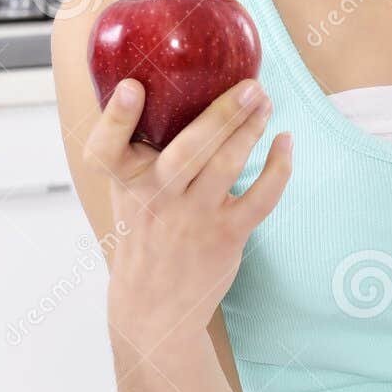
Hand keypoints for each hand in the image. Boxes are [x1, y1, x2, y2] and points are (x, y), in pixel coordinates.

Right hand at [82, 75, 291, 351]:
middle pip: (186, 151)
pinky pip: (260, 198)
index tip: (131, 86)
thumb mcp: (127, 193)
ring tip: (265, 103)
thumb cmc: (144, 234)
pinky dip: (279, 168)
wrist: (153, 307)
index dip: (117, 118)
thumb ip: (138, 151)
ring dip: (251, 131)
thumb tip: (157, 84)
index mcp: (124, 182)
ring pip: (226, 167)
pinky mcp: (226, 235)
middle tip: (250, 86)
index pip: (105, 148)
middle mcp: (155, 199)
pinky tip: (286, 143)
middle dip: (221, 115)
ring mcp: (192, 218)